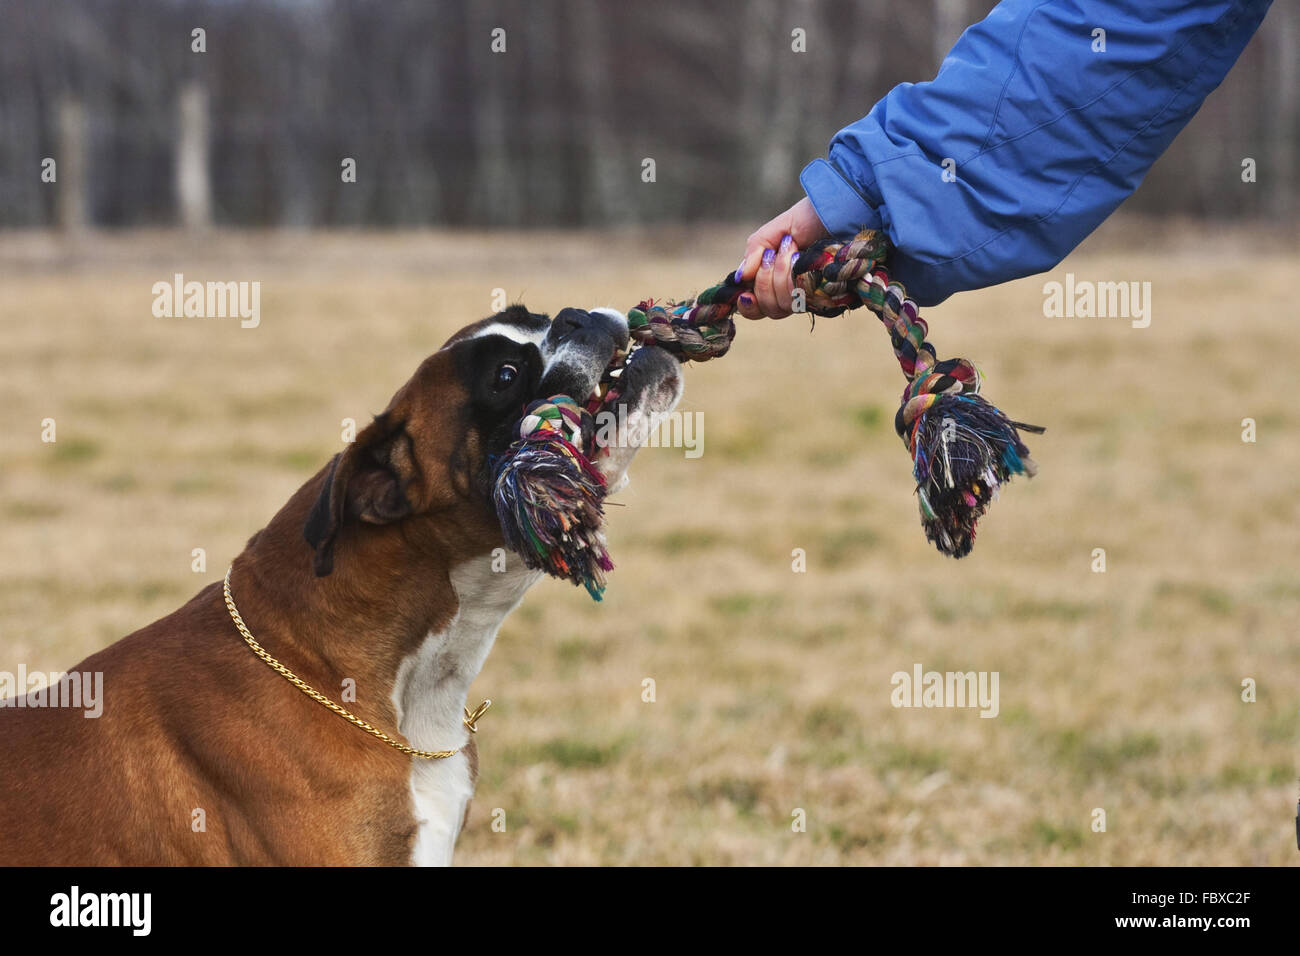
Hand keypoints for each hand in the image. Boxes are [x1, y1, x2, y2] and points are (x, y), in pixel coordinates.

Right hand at [734, 196, 828, 319]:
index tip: (745, 295)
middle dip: (764, 280)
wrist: (837, 210)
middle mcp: (793, 292)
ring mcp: (810, 294)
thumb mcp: (774, 231)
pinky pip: (800, 297)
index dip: (748, 306)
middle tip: (773, 254)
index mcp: (776, 281)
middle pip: (768, 308)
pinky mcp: (826, 293)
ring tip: (791, 248)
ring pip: (782, 304)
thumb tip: (739, 278)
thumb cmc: (808, 218)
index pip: (757, 309)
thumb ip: (754, 251)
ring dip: (780, 273)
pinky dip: (794, 274)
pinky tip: (801, 257)